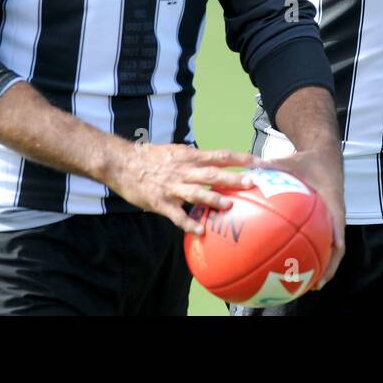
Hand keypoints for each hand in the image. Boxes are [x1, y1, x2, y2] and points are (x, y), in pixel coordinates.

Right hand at [104, 143, 256, 234]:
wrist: (121, 162)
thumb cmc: (151, 158)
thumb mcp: (176, 152)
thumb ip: (196, 159)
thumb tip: (217, 162)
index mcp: (191, 157)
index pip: (221, 155)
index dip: (241, 158)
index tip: (260, 162)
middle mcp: (184, 170)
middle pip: (213, 173)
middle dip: (233, 178)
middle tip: (252, 183)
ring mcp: (172, 186)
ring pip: (196, 192)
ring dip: (213, 198)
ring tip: (229, 205)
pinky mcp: (160, 202)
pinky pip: (176, 214)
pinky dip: (188, 222)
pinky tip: (200, 230)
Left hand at [258, 144, 345, 287]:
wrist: (325, 156)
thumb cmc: (308, 161)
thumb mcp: (290, 161)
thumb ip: (271, 167)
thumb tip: (248, 172)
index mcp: (332, 199)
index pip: (338, 222)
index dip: (336, 239)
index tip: (331, 252)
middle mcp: (336, 213)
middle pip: (338, 245)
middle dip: (329, 266)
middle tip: (316, 284)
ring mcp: (333, 219)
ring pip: (332, 248)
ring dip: (323, 266)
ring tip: (309, 285)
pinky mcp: (327, 222)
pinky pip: (322, 241)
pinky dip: (312, 254)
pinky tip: (295, 265)